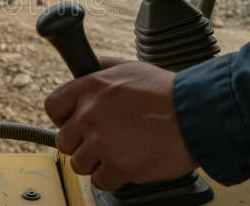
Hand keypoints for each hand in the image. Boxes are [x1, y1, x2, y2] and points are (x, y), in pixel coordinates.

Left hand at [44, 58, 196, 190]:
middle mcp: (90, 114)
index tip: (73, 123)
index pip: (52, 106)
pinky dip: (114, 177)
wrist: (197, 114)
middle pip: (63, 140)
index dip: (62, 118)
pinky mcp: (118, 166)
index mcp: (90, 87)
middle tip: (102, 141)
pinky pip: (100, 181)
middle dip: (81, 144)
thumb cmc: (168, 92)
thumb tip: (90, 68)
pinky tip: (129, 163)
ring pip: (79, 164)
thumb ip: (104, 69)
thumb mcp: (130, 68)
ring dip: (97, 162)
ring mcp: (102, 142)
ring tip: (119, 151)